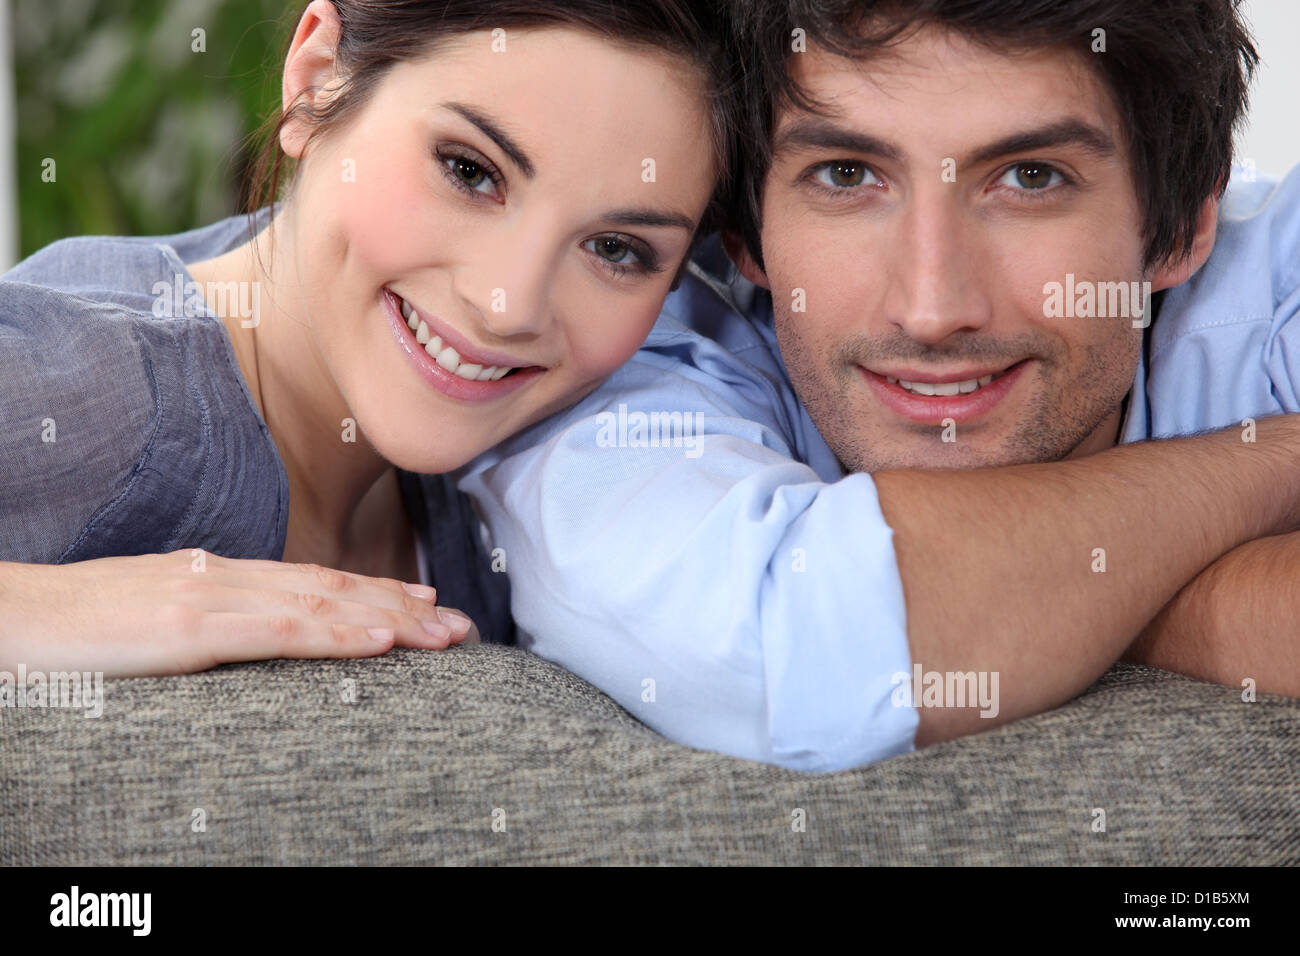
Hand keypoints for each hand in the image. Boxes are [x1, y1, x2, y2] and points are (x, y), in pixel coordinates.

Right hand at [0, 549, 474, 675]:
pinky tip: (380, 640)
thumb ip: (206, 621)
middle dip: (403, 606)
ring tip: (445, 635)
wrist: (7, 616)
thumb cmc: (74, 624)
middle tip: (460, 623)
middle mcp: (225, 576)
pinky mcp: (189, 628)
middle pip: (333, 588)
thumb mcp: (152, 617)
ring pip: (322, 604)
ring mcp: (210, 597)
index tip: (424, 602)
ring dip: (392, 619)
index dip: (375, 590)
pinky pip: (279, 632)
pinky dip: (337, 633)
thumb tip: (247, 636)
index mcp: (218, 576)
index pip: (313, 581)